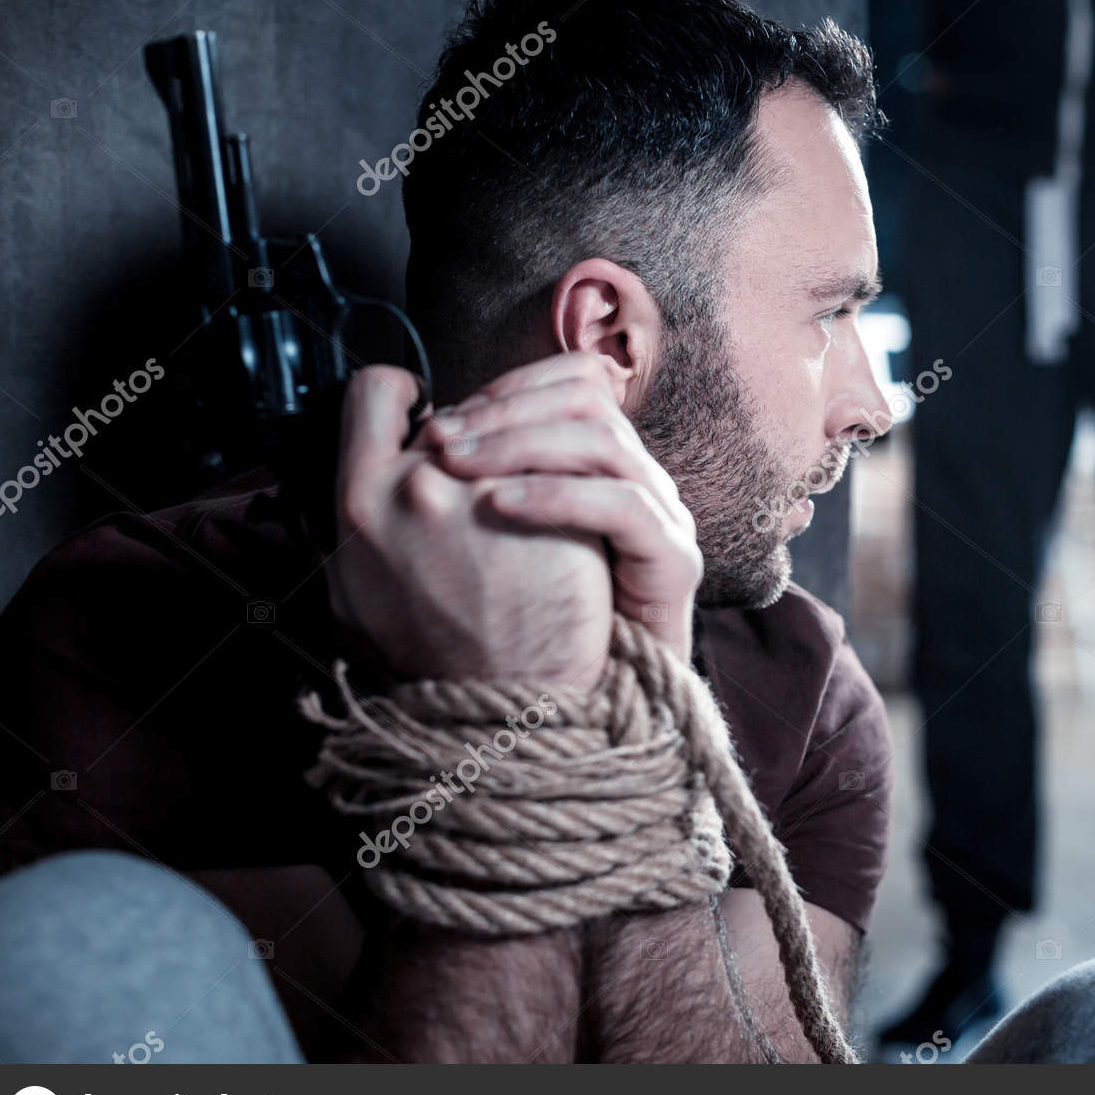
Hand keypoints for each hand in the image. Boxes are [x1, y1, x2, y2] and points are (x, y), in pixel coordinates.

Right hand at [325, 363, 613, 689]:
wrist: (510, 708)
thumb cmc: (438, 662)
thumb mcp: (357, 598)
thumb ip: (361, 528)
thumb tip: (373, 482)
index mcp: (358, 502)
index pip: (371, 392)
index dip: (403, 392)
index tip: (431, 414)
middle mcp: (415, 485)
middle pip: (456, 411)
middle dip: (480, 434)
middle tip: (501, 470)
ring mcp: (485, 491)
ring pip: (518, 426)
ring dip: (531, 447)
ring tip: (544, 487)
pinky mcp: (549, 504)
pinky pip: (562, 454)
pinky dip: (569, 472)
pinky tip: (575, 504)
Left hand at [410, 352, 702, 665]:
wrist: (586, 713)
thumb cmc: (531, 632)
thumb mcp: (497, 546)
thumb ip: (481, 486)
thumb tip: (421, 430)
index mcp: (602, 464)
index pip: (571, 380)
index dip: (504, 387)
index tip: (434, 419)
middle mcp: (640, 477)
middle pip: (583, 397)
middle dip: (501, 410)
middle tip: (436, 439)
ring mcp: (663, 515)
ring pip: (600, 439)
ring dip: (519, 442)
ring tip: (455, 465)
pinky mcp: (672, 559)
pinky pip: (620, 504)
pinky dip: (554, 496)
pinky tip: (496, 507)